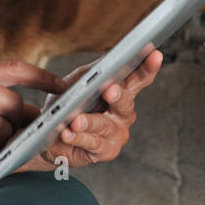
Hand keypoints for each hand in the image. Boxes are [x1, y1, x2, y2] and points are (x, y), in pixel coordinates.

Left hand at [17, 50, 163, 173]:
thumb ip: (93, 71)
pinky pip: (94, 143)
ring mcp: (117, 133)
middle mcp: (124, 112)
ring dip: (90, 122)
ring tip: (76, 121)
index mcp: (122, 91)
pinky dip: (79, 138)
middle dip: (118, 96)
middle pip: (126, 102)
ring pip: (106, 125)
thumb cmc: (67, 105)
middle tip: (110, 90)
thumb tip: (108, 59)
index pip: (139, 77)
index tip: (154, 54)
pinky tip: (68, 133)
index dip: (148, 66)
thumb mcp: (78, 82)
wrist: (50, 135)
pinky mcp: (106, 151)